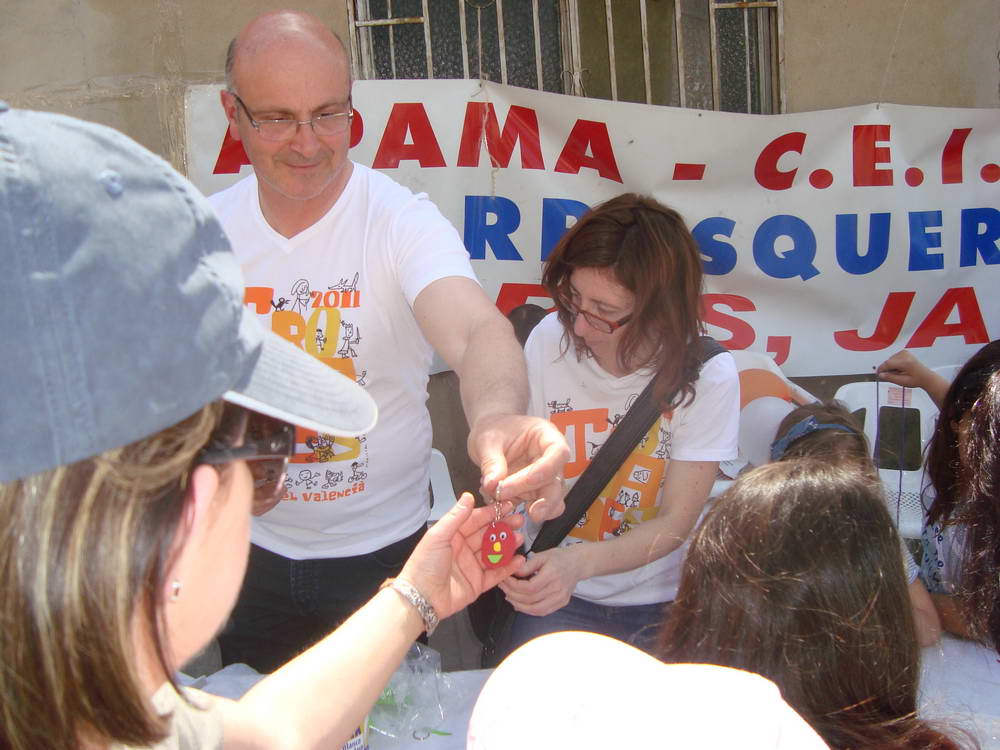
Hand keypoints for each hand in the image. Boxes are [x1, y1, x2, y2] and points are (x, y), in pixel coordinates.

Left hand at [398, 493, 524, 620]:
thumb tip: (468, 496)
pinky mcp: (477, 584)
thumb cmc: (424, 565)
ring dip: (507, 545)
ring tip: (520, 538)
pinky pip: (496, 574)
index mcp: (453, 536)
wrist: (421, 598)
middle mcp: (463, 549)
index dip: (491, 513)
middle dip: (503, 527)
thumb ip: (456, 517)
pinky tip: (518, 560)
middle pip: (487, 535)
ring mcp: (471, 567)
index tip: (507, 506)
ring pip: (494, 553)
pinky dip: (508, 567)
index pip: (475, 520)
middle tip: (519, 521)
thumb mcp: (438, 536)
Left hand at [468, 413, 568, 523]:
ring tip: (507, 508)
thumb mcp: (487, 440)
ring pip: (550, 498)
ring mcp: (544, 476)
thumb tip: (493, 485)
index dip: (544, 470)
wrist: (489, 434)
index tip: (523, 482)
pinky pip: (532, 504)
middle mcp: (550, 458)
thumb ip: (491, 462)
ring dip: (534, 508)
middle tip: (532, 514)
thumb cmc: (493, 429)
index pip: (557, 453)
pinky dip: (516, 507)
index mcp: (546, 436)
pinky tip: (496, 502)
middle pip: (558, 481)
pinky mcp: (534, 491)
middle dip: (546, 500)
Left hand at [498, 547, 583, 616]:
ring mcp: (560, 598)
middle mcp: (557, 589)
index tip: (504, 579)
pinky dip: (529, 610)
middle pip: (530, 599)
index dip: (513, 586)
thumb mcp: (542, 555)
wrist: (578, 563)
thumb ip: (527, 565)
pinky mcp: (561, 603)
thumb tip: (513, 572)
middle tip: (503, 588)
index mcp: (552, 574)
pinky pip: (542, 612)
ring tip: (509, 597)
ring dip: (519, 605)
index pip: (528, 587)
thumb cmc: (560, 557)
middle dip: (512, 595)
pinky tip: (520, 604)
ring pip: (535, 609)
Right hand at [876, 350, 932, 387]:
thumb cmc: (916, 380)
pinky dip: (894, 363)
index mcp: (905, 362)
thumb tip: (881, 374)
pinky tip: (900, 368)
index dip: (881, 369)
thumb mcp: (902, 382)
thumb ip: (890, 377)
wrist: (926, 377)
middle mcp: (905, 355)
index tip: (878, 374)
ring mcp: (905, 353)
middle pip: (888, 361)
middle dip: (887, 369)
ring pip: (890, 359)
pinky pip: (893, 358)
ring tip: (899, 372)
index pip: (888, 363)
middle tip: (893, 376)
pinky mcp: (904, 352)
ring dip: (891, 366)